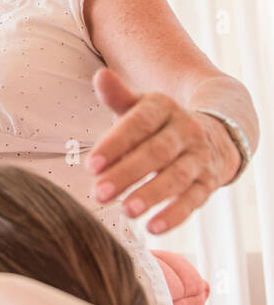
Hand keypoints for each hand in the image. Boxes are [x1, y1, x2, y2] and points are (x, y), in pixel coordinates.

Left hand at [86, 67, 238, 234]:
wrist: (215, 133)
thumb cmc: (158, 124)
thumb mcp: (139, 107)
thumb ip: (117, 96)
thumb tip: (100, 76)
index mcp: (163, 108)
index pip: (138, 124)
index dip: (114, 144)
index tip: (90, 165)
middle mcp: (186, 130)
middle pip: (156, 152)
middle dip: (127, 174)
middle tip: (98, 194)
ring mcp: (200, 157)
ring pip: (177, 177)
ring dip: (151, 195)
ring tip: (126, 211)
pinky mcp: (210, 182)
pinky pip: (195, 199)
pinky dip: (175, 215)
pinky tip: (153, 228)